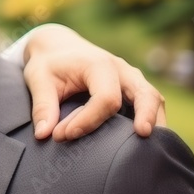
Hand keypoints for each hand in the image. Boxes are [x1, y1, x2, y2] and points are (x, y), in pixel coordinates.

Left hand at [21, 24, 165, 140]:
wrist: (57, 47)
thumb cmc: (49, 64)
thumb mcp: (38, 80)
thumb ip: (42, 107)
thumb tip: (43, 135)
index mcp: (98, 65)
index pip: (105, 98)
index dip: (88, 121)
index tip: (64, 135)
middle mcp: (120, 69)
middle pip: (144, 93)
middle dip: (146, 115)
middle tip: (142, 135)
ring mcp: (130, 78)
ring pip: (153, 98)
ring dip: (154, 120)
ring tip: (152, 146)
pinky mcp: (131, 87)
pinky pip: (149, 102)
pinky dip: (151, 119)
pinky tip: (145, 142)